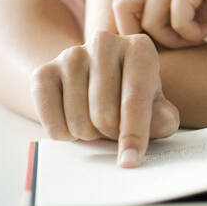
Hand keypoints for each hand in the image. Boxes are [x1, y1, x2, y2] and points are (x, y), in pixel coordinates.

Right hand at [30, 31, 178, 166]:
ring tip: (95, 121)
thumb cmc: (130, 94)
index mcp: (139, 49)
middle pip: (104, 115)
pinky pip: (52, 122)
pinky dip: (64, 134)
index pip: (135, 100)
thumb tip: (162, 123)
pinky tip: (73, 121)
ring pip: (78, 122)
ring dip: (89, 135)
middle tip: (114, 130)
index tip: (131, 161)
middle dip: (111, 135)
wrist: (90, 77)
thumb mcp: (154, 104)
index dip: (134, 135)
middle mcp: (105, 43)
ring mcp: (71, 55)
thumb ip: (163, 117)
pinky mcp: (44, 72)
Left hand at [111, 0, 206, 47]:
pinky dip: (194, 35)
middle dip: (140, 35)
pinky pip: (179, 23)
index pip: (123, 4)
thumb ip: (192, 12)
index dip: (134, 27)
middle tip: (171, 44)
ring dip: (176, 41)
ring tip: (199, 37)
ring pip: (151, 25)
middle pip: (121, 10)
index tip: (167, 39)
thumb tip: (188, 36)